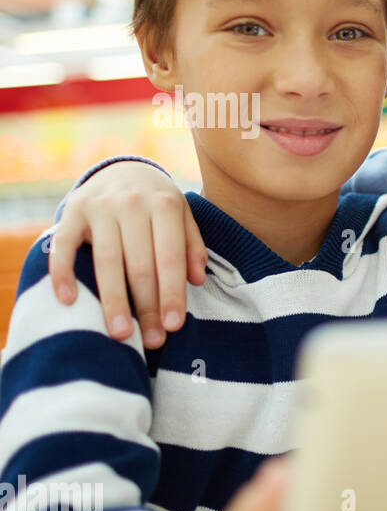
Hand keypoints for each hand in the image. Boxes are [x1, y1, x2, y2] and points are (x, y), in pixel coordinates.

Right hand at [49, 160, 206, 348]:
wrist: (124, 169)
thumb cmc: (159, 204)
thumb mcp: (183, 217)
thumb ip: (193, 247)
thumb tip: (197, 281)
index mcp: (165, 205)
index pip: (170, 258)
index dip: (172, 294)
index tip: (174, 326)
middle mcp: (132, 204)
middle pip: (140, 265)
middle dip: (147, 307)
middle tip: (152, 341)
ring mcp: (100, 207)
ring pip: (107, 262)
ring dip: (113, 302)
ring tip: (121, 334)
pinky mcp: (71, 211)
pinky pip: (64, 246)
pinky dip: (64, 273)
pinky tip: (69, 301)